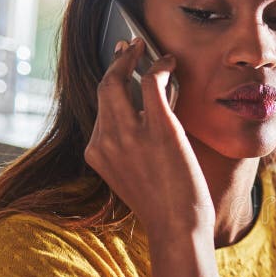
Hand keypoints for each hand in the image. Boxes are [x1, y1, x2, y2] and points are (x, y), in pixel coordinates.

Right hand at [85, 38, 214, 236]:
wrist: (177, 229)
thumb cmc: (166, 207)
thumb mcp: (137, 175)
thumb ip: (134, 148)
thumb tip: (149, 118)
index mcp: (98, 154)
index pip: (100, 111)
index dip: (109, 86)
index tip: (116, 70)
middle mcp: (106, 141)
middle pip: (103, 89)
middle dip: (114, 64)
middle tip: (127, 48)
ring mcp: (129, 134)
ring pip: (119, 81)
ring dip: (132, 58)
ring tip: (144, 47)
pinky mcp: (159, 129)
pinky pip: (152, 84)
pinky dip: (159, 67)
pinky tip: (169, 62)